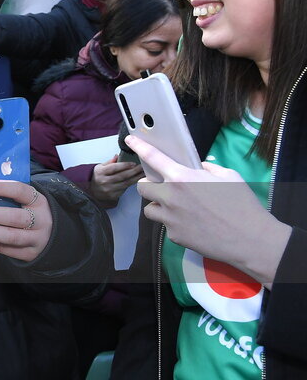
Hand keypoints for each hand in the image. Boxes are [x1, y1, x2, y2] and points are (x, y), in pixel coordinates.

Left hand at [0, 181, 51, 261]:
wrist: (52, 235)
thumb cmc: (31, 212)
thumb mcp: (27, 200)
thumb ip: (9, 195)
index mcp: (39, 202)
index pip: (20, 191)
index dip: (0, 188)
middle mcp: (41, 221)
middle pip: (15, 217)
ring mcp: (37, 239)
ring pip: (11, 236)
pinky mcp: (30, 254)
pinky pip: (7, 250)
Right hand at [89, 154, 142, 206]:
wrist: (93, 191)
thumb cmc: (98, 177)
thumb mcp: (100, 167)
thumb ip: (109, 162)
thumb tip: (117, 156)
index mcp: (100, 172)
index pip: (114, 168)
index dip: (125, 165)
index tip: (133, 163)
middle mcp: (104, 181)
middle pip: (122, 176)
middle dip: (134, 171)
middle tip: (141, 167)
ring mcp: (108, 189)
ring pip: (125, 183)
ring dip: (135, 178)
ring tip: (142, 173)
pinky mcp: (113, 196)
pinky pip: (125, 189)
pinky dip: (131, 184)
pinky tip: (136, 180)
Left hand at [126, 135, 289, 287]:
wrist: (249, 239)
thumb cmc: (241, 204)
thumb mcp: (228, 176)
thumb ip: (206, 169)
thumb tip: (197, 167)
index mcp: (182, 178)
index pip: (153, 158)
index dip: (139, 147)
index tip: (129, 140)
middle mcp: (170, 198)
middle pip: (142, 188)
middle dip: (151, 186)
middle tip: (165, 188)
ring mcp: (170, 219)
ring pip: (149, 209)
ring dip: (159, 206)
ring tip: (178, 208)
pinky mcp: (173, 236)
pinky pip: (165, 225)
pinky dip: (174, 223)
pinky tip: (193, 224)